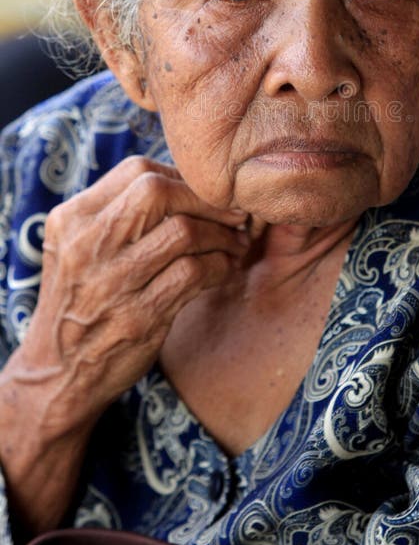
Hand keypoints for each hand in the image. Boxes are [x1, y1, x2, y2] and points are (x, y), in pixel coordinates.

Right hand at [15, 155, 249, 429]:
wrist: (56, 373)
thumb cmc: (81, 299)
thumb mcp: (78, 247)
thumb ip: (118, 211)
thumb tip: (185, 180)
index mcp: (71, 219)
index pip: (137, 171)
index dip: (182, 178)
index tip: (204, 196)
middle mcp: (86, 246)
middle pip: (158, 192)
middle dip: (206, 200)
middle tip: (233, 214)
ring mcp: (111, 283)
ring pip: (183, 231)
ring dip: (222, 235)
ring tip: (235, 242)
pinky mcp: (138, 317)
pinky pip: (194, 273)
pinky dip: (220, 266)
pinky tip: (225, 269)